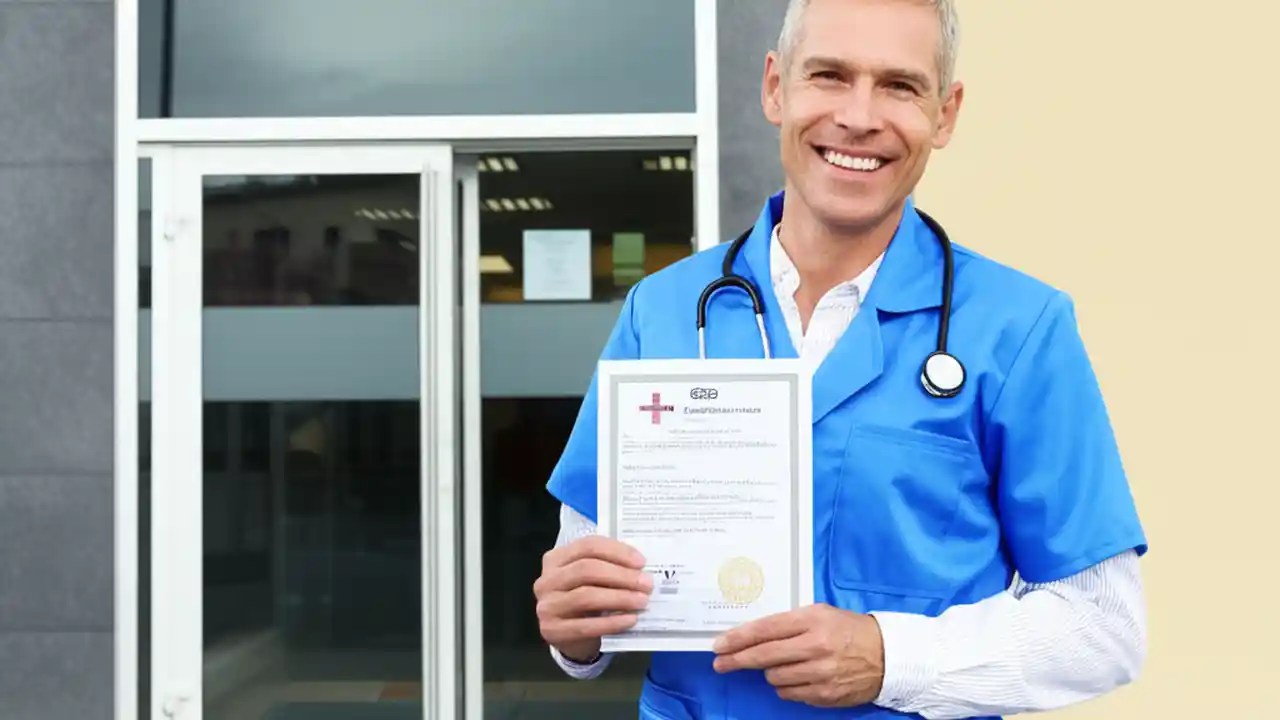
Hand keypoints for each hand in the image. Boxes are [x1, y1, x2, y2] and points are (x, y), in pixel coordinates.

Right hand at [533, 535, 653, 662]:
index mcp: (556, 558)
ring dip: (619, 598)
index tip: (641, 562)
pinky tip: (630, 619)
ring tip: (642, 601)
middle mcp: (547, 580)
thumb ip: (608, 567)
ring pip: (586, 596)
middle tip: (646, 584)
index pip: (588, 546)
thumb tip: (640, 569)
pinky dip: (612, 622)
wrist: (566, 635)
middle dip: (621, 576)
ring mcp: (547, 606)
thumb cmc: (584, 600)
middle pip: (586, 569)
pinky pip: (586, 625)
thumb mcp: (590, 579)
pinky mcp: (552, 631)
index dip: (617, 552)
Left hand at [711, 603, 884, 707]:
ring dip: (770, 672)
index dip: (738, 639)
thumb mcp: (820, 614)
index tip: (720, 645)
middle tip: (721, 663)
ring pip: (774, 677)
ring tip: (781, 664)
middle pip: (764, 656)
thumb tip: (751, 636)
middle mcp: (816, 646)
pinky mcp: (825, 695)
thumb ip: (789, 622)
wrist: (887, 655)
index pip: (765, 629)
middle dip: (737, 660)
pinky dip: (786, 686)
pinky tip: (796, 677)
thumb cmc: (848, 630)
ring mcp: (821, 673)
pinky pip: (789, 694)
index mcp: (812, 620)